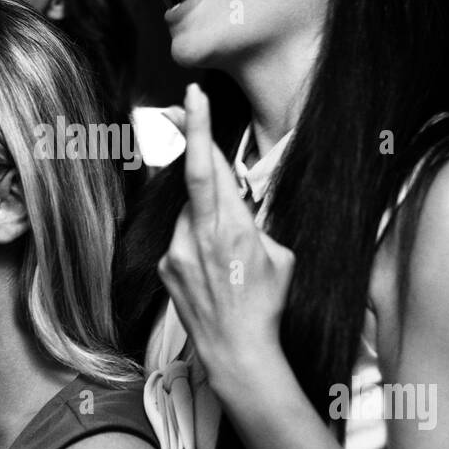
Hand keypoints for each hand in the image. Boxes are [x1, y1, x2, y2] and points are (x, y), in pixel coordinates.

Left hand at [157, 84, 295, 396]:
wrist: (237, 353)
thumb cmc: (268, 305)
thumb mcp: (282, 257)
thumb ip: (258, 223)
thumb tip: (244, 207)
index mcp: (231, 227)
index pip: (209, 167)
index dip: (199, 128)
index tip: (192, 95)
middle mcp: (197, 235)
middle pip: (193, 180)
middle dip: (194, 150)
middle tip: (182, 114)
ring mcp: (177, 251)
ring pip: (189, 213)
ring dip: (205, 216)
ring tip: (227, 253)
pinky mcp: (167, 267)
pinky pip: (181, 238)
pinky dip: (196, 241)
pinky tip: (213, 270)